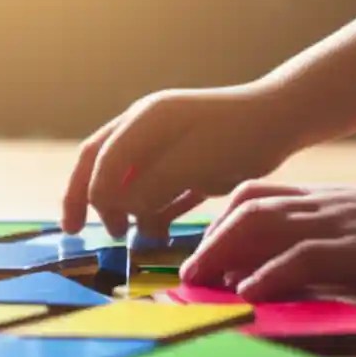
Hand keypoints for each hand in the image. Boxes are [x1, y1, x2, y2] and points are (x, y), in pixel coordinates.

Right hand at [61, 84, 297, 236]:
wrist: (281, 121)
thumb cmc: (236, 138)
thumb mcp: (189, 164)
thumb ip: (148, 186)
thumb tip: (117, 207)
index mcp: (143, 119)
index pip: (100, 157)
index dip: (89, 192)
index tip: (91, 225)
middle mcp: (146, 128)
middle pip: (101, 164)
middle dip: (84, 198)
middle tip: (74, 231)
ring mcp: (165, 145)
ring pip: (128, 181)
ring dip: (124, 209)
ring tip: (131, 237)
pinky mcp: (184, 163)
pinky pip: (155, 189)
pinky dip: (150, 210)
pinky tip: (157, 232)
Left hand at [180, 181, 355, 306]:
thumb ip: (330, 241)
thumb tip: (282, 269)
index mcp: (330, 198)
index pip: (256, 195)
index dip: (218, 221)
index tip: (200, 252)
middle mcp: (330, 203)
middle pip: (247, 206)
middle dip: (208, 239)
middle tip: (188, 275)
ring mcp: (346, 223)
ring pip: (263, 224)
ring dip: (222, 254)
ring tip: (201, 284)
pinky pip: (304, 257)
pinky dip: (269, 274)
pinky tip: (249, 295)